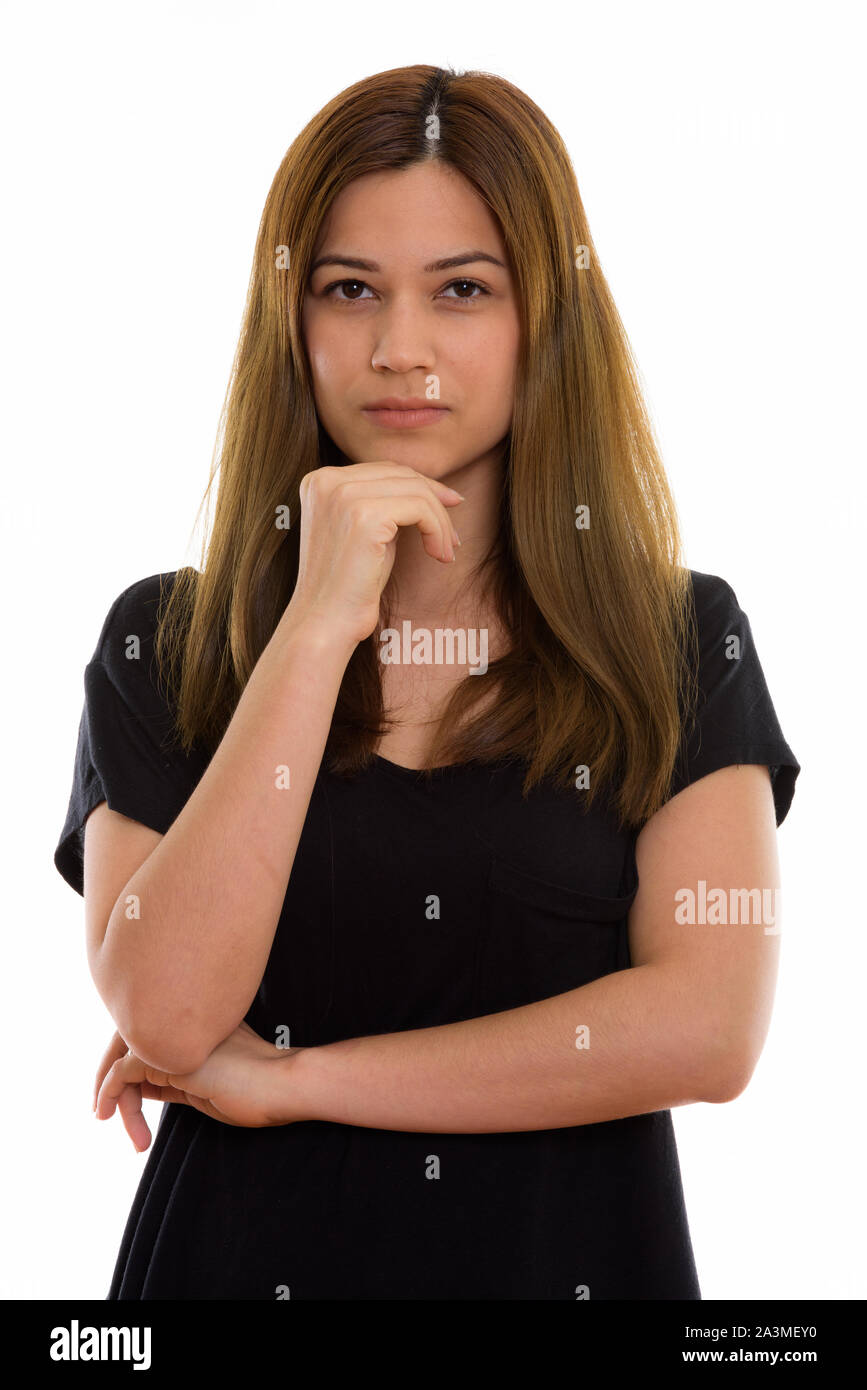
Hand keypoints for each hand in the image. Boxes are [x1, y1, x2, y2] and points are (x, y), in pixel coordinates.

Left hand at [94, 1022, 309, 1150]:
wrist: (285, 1084)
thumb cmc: (257, 1090)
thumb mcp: (202, 1085)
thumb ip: (172, 1080)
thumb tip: (139, 1088)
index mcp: (191, 1022)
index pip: (146, 1036)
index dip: (127, 1066)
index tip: (121, 1101)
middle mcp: (180, 1020)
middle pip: (127, 1038)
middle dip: (107, 1074)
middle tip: (101, 1110)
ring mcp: (174, 1033)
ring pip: (122, 1056)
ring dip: (112, 1093)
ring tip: (109, 1120)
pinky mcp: (168, 1053)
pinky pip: (123, 1072)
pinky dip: (109, 1094)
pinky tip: (107, 1115)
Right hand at [286, 461, 464, 645]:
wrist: (325, 623)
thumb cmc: (348, 585)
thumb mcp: (363, 531)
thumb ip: (383, 503)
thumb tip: (430, 488)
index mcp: (320, 480)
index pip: (384, 469)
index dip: (422, 486)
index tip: (448, 506)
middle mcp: (327, 480)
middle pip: (402, 475)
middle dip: (436, 501)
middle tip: (452, 535)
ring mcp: (343, 495)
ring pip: (416, 491)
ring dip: (440, 522)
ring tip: (446, 551)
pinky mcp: (364, 515)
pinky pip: (420, 509)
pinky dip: (438, 530)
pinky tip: (439, 555)